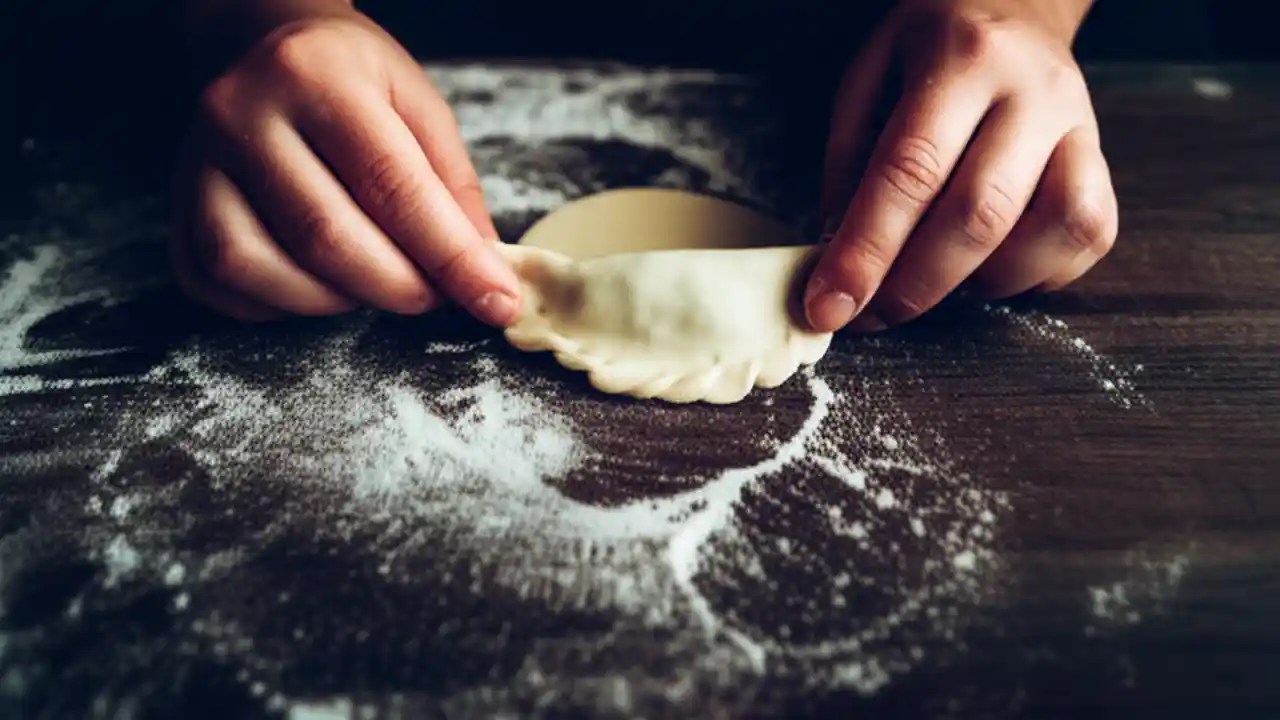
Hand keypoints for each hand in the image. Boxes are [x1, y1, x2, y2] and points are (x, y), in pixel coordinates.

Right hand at [171, 6, 520, 324]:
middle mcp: (240, 112)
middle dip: (399, 287)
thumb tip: (484, 278)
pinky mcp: (175, 208)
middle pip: (327, 238)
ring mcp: (195, 162)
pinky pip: (221, 285)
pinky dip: (280, 305)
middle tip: (434, 293)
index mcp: (316, 73)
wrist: (263, 44)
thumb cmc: (354, 80)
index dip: (452, 258)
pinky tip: (316, 282)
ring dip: (338, 301)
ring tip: (374, 278)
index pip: (394, 186)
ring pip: (265, 270)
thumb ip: (455, 191)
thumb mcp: (420, 108)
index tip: (496, 302)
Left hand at [805, 0, 1116, 331]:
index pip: (909, 172)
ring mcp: (1080, 126)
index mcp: (961, 59)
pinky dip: (1034, 274)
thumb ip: (849, 169)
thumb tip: (839, 264)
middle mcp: (1032, 90)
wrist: (1012, 3)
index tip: (829, 307)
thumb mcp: (866, 82)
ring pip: (1050, 230)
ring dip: (981, 282)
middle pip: (978, 213)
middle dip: (913, 286)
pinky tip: (989, 266)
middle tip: (868, 316)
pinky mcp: (1104, 161)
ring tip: (934, 278)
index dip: (866, 252)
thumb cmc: (927, 51)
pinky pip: (1086, 238)